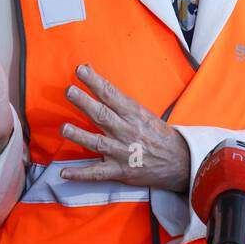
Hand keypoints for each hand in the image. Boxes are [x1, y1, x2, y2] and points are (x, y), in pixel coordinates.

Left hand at [59, 64, 190, 191]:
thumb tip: (100, 89)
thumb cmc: (159, 135)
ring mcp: (122, 152)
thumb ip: (122, 105)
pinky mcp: (120, 171)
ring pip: (97, 143)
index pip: (111, 94)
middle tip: (70, 91)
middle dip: (85, 102)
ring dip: (79, 135)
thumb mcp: (145, 114)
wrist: (180, 162)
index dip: (95, 81)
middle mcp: (127, 131)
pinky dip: (80, 174)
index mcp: (134, 114)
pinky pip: (97, 173)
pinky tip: (64, 172)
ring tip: (64, 128)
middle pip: (102, 115)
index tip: (81, 69)